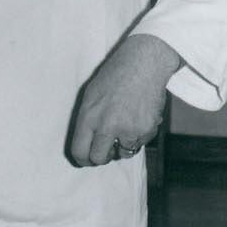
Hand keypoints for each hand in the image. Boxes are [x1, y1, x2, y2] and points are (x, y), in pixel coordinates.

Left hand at [68, 33, 178, 166]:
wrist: (143, 65)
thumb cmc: (114, 77)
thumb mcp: (90, 96)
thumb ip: (88, 121)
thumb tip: (88, 143)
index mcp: (88, 117)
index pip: (79, 151)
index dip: (83, 159)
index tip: (86, 161)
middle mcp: (107, 126)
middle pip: (99, 158)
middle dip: (102, 158)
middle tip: (105, 152)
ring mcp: (128, 129)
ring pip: (123, 152)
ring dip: (124, 145)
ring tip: (125, 124)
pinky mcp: (147, 129)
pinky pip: (141, 143)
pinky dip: (139, 136)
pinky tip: (138, 117)